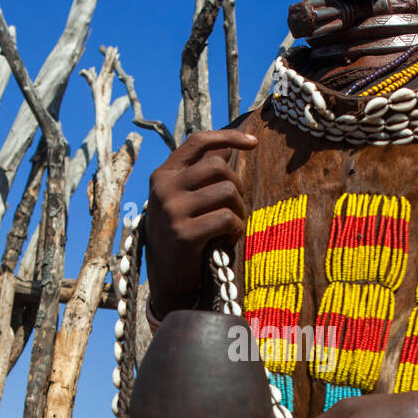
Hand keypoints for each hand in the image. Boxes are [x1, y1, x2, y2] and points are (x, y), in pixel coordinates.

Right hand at [146, 128, 256, 316]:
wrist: (166, 279)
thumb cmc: (181, 234)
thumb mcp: (183, 200)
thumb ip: (200, 175)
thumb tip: (228, 146)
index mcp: (163, 175)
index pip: (198, 142)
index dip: (228, 137)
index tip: (254, 143)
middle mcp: (164, 188)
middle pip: (219, 167)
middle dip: (238, 187)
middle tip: (236, 209)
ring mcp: (172, 210)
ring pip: (227, 191)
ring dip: (239, 211)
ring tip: (231, 228)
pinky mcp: (184, 234)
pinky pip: (227, 219)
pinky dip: (236, 230)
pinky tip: (226, 241)